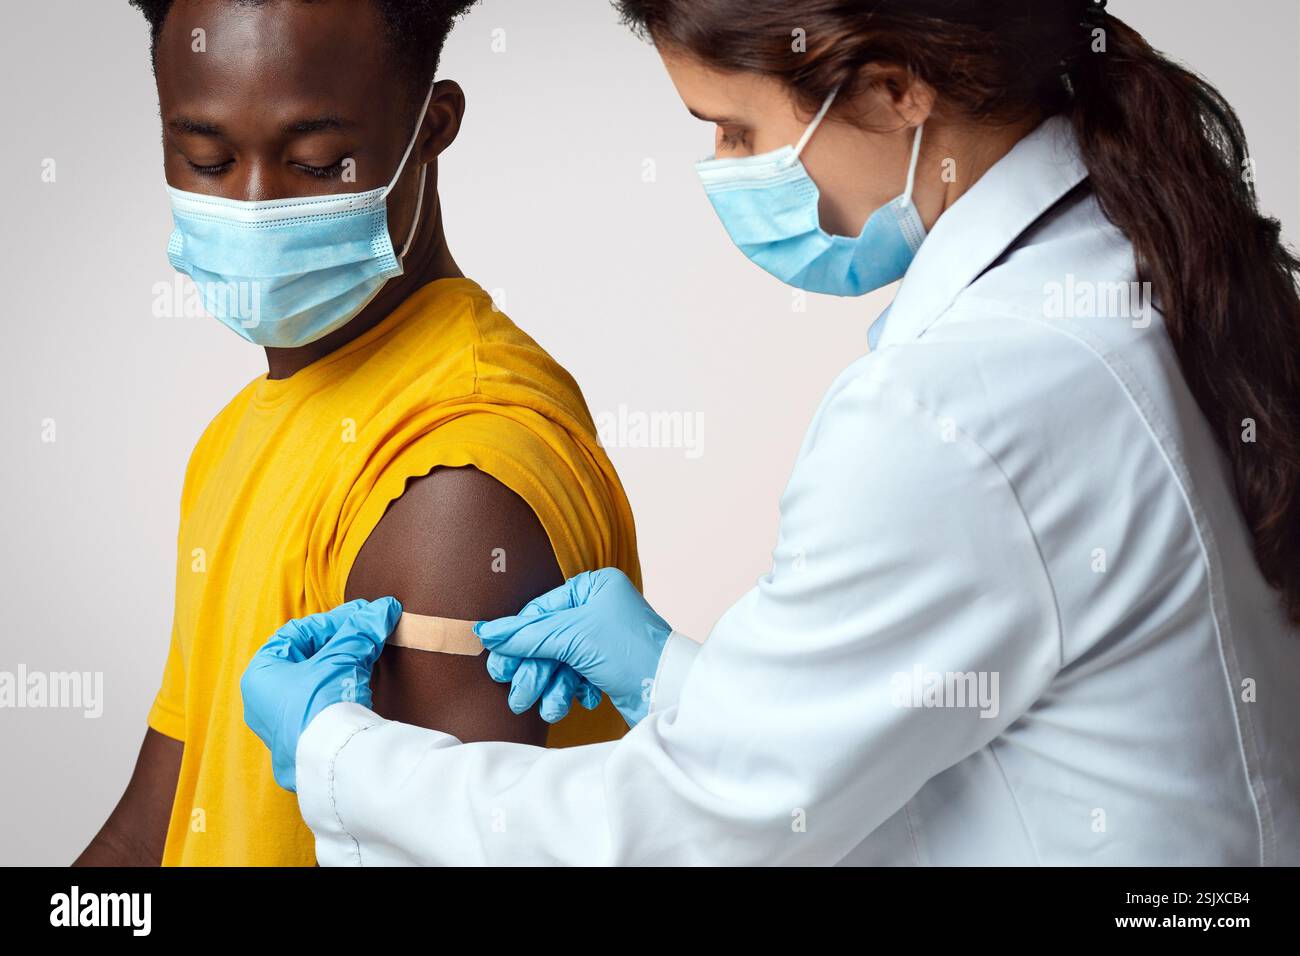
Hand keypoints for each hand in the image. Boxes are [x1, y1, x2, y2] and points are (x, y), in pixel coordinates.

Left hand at [241, 597, 401, 791]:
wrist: (331, 765)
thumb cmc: (322, 706)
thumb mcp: (342, 659)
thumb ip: (361, 630)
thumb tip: (384, 607)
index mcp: (260, 675)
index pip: (296, 634)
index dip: (333, 621)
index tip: (362, 617)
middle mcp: (261, 702)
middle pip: (304, 660)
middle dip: (339, 645)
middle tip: (367, 636)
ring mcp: (279, 729)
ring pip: (312, 687)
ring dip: (340, 670)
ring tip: (368, 661)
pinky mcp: (299, 749)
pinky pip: (318, 712)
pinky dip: (339, 696)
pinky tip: (360, 693)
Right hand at [476, 569, 670, 726]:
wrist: (669, 691)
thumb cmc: (627, 652)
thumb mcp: (571, 637)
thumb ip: (526, 635)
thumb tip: (485, 632)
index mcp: (594, 587)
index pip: (540, 612)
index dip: (517, 641)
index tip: (498, 667)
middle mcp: (600, 608)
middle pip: (547, 640)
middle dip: (534, 671)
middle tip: (518, 695)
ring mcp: (605, 638)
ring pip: (560, 662)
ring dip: (553, 687)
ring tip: (552, 708)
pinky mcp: (610, 667)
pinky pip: (577, 676)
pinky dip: (575, 691)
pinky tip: (585, 699)